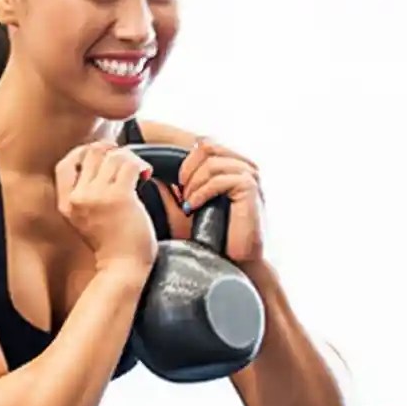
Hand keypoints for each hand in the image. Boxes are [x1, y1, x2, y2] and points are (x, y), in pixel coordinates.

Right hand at [56, 140, 157, 270]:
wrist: (123, 269)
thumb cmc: (112, 246)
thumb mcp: (84, 220)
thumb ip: (85, 195)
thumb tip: (104, 164)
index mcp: (66, 203)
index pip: (65, 163)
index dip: (84, 153)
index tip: (103, 158)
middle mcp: (79, 198)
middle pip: (91, 153)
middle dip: (111, 151)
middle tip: (126, 161)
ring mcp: (98, 196)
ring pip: (113, 156)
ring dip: (129, 158)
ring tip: (138, 170)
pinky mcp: (120, 197)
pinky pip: (130, 165)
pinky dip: (141, 165)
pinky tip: (146, 174)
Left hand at [178, 138, 265, 264]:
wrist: (238, 261)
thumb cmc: (217, 236)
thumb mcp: (193, 206)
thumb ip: (178, 188)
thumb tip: (156, 174)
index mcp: (234, 164)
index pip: (204, 143)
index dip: (183, 160)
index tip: (174, 184)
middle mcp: (245, 164)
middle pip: (206, 145)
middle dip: (187, 169)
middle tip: (180, 194)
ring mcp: (250, 174)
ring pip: (210, 162)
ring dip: (192, 184)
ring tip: (187, 204)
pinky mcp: (249, 187)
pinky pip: (218, 179)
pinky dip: (200, 193)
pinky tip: (192, 208)